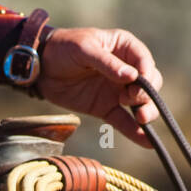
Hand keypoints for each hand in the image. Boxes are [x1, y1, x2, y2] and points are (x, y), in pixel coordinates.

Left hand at [36, 27, 162, 145]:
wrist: (42, 67)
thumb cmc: (65, 48)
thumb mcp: (85, 49)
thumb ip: (107, 63)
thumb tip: (132, 77)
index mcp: (124, 47)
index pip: (144, 61)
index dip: (147, 74)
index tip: (140, 83)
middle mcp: (126, 70)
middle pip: (149, 84)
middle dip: (146, 94)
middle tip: (129, 99)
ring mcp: (117, 91)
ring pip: (141, 104)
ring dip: (146, 112)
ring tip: (141, 118)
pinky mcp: (106, 109)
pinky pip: (124, 121)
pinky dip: (135, 132)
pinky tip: (148, 142)